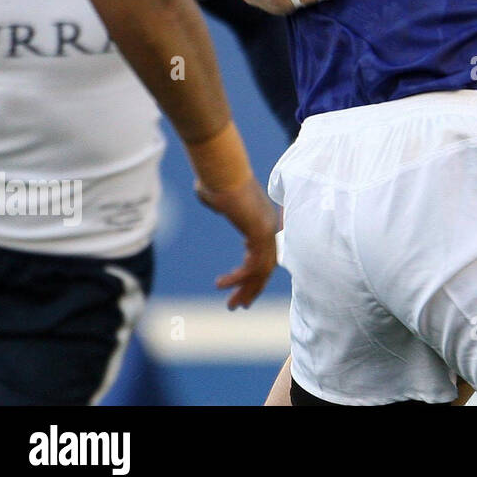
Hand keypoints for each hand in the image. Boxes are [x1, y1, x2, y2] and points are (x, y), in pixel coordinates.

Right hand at [195, 176, 279, 308]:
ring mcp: (267, 229)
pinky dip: (237, 278)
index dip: (255, 272)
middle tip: (238, 305)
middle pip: (266, 266)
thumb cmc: (217, 178)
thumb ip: (217, 200)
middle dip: (252, 288)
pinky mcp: (260, 232)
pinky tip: (220, 284)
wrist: (223, 170)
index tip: (242, 285)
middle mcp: (268, 227)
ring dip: (247, 290)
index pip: (264, 254)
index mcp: (261, 220)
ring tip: (231, 305)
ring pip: (262, 270)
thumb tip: (208, 194)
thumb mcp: (217, 192)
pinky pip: (252, 265)